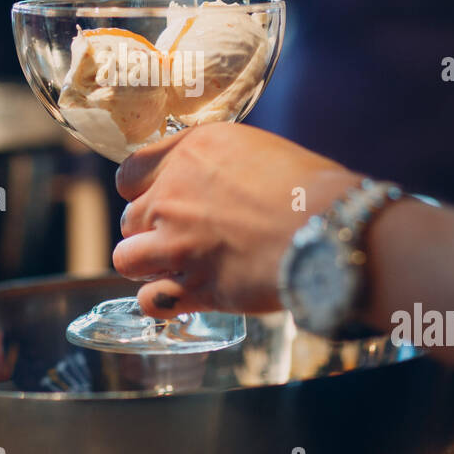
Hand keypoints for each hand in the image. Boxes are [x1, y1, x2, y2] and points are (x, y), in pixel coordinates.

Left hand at [113, 123, 361, 317]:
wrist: (328, 227)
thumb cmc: (308, 187)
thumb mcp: (255, 150)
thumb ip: (214, 165)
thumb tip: (204, 182)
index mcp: (190, 152)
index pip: (129, 173)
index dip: (142, 191)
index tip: (159, 200)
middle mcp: (173, 194)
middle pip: (129, 219)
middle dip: (150, 231)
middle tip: (182, 239)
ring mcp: (178, 242)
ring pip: (126, 259)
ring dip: (148, 266)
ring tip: (177, 269)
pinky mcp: (193, 286)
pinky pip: (149, 300)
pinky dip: (163, 302)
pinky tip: (183, 297)